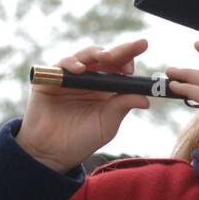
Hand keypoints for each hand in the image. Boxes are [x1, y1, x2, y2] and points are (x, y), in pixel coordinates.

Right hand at [16, 39, 151, 172]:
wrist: (52, 152)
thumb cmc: (82, 140)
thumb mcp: (107, 124)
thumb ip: (122, 107)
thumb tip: (146, 100)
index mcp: (107, 89)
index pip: (121, 68)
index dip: (130, 59)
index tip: (142, 54)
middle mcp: (91, 79)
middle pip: (106, 57)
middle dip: (121, 50)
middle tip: (134, 47)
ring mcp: (72, 77)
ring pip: (85, 56)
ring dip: (96, 53)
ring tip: (106, 57)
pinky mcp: (52, 79)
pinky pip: (62, 65)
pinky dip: (71, 63)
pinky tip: (80, 69)